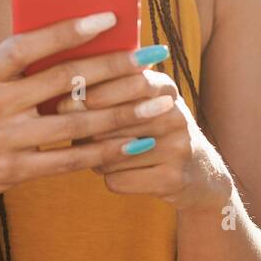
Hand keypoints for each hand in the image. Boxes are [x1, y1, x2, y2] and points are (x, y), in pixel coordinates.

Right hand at [0, 13, 177, 226]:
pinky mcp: (13, 171)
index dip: (69, 30)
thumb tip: (49, 36)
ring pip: (76, 123)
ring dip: (122, 112)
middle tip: (153, 57)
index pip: (30, 45)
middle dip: (114, 67)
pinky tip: (133, 143)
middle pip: (64, 81)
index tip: (109, 17)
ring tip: (158, 102)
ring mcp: (5, 139)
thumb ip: (4, 60)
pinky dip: (104, 152)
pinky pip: (68, 161)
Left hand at [62, 67, 235, 212]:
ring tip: (102, 153)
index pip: (132, 81)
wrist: (198, 172)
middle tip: (73, 132)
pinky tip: (119, 173)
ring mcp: (178, 148)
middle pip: (113, 121)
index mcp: (166, 88)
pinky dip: (109, 178)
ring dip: (95, 157)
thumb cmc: (152, 130)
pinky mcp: (172, 179)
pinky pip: (117, 180)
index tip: (65, 100)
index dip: (97, 91)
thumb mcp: (144, 102)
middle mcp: (176, 114)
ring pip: (110, 153)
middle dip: (85, 129)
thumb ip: (109, 93)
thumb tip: (62, 102)